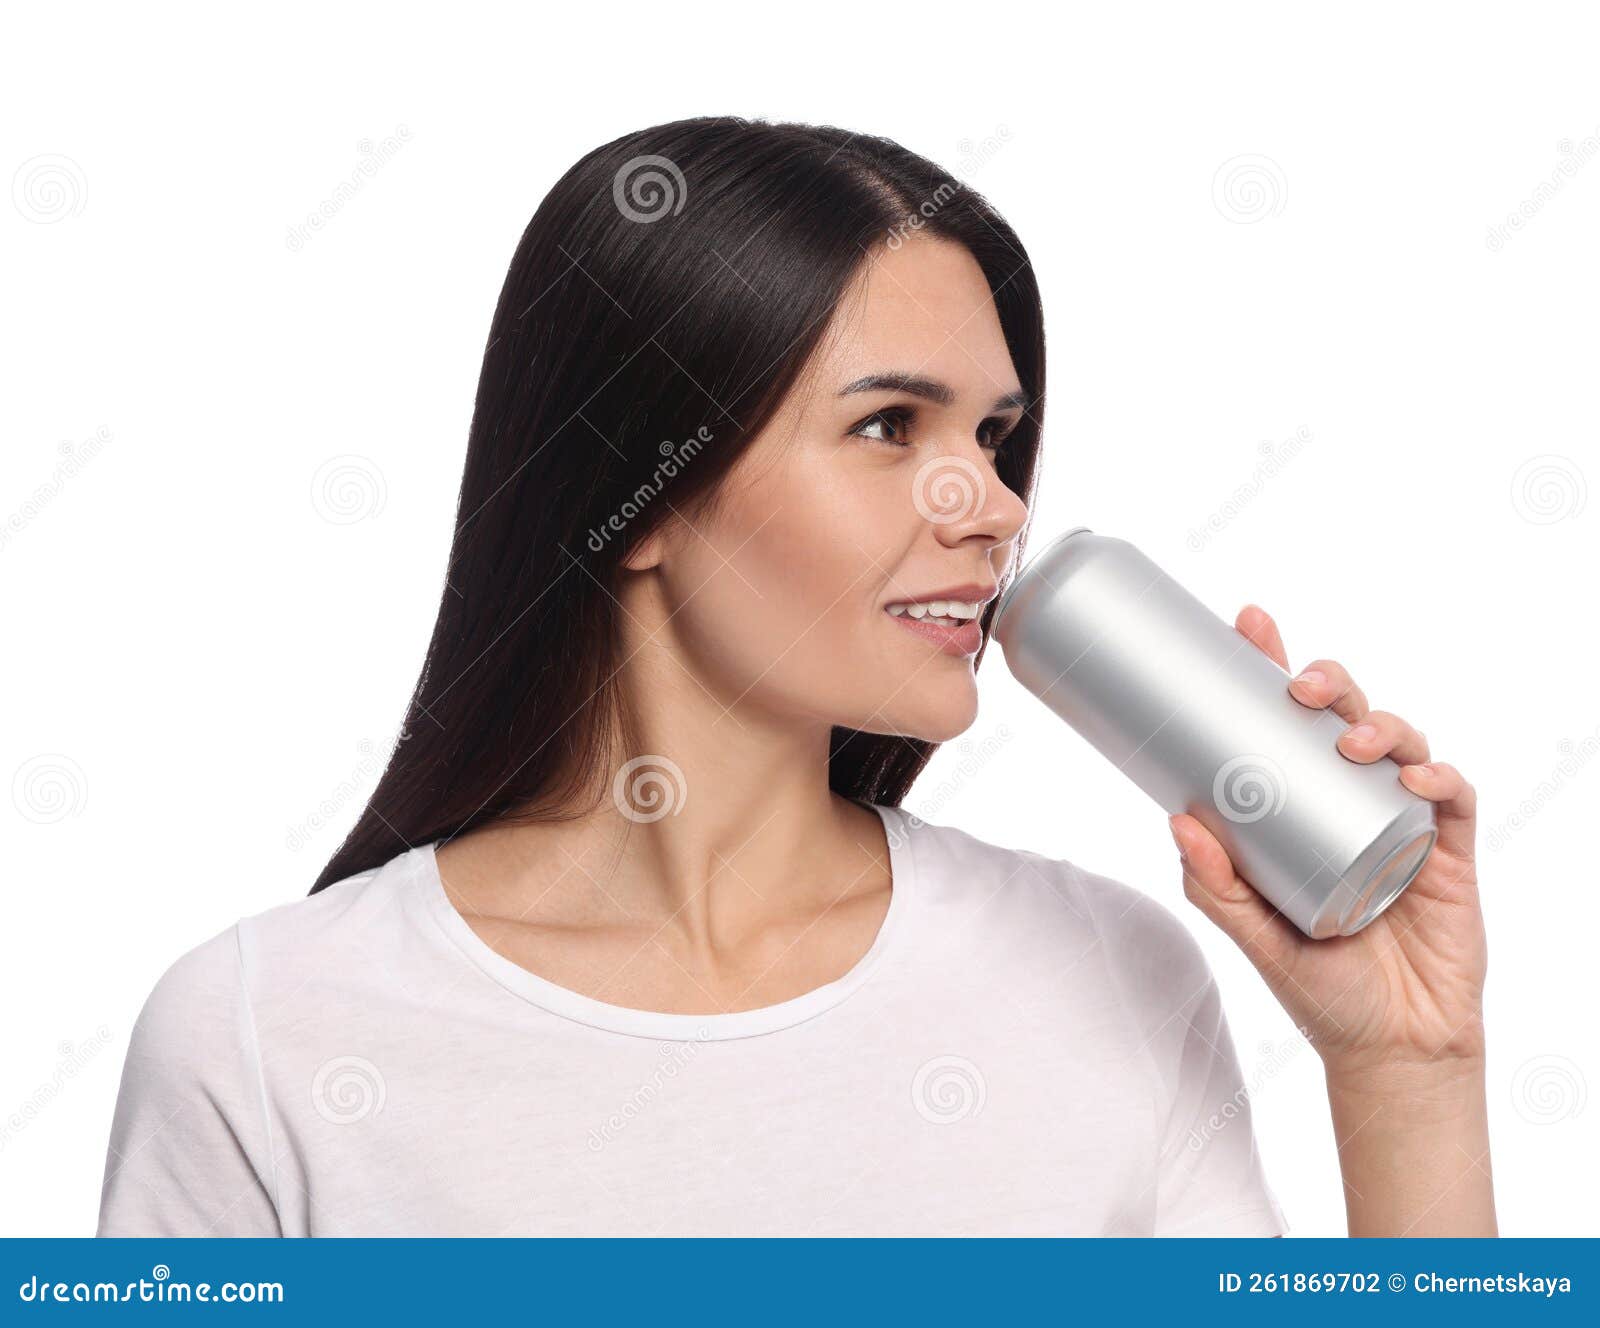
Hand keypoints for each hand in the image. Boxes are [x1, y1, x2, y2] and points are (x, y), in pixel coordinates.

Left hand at [1168, 604, 1486, 1077]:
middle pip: (1342, 716)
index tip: (1247, 625)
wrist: (1390, 1048)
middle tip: (1297, 685)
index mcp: (1298, 805)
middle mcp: (1348, 799)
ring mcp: (1400, 818)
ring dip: (1379, 725)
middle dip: (1326, 683)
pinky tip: (1415, 774)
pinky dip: (1438, 773)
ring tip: (1351, 740)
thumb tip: (1176, 818)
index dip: (1270, 668)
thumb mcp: (1253, 933)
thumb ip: (1215, 885)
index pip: (1282, 723)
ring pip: (1400, 740)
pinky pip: (1452, 794)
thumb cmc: (1319, 986)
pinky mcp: (1447, 849)